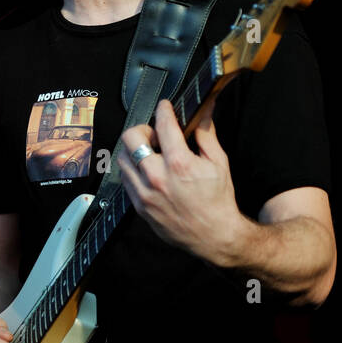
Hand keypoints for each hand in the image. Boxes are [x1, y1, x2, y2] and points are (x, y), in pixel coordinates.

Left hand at [118, 96, 244, 264]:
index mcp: (180, 164)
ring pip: (122, 158)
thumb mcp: (219, 162)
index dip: (163, 109)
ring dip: (134, 150)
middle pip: (131, 138)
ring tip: (150, 153)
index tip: (165, 106)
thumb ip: (207, 134)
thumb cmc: (218, 200)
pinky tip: (147, 171)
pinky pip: (124, 179)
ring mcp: (145, 194)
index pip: (163, 124)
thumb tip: (206, 110)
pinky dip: (133, 170)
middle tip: (154, 134)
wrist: (214, 237)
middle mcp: (158, 177)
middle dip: (143, 129)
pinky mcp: (139, 207)